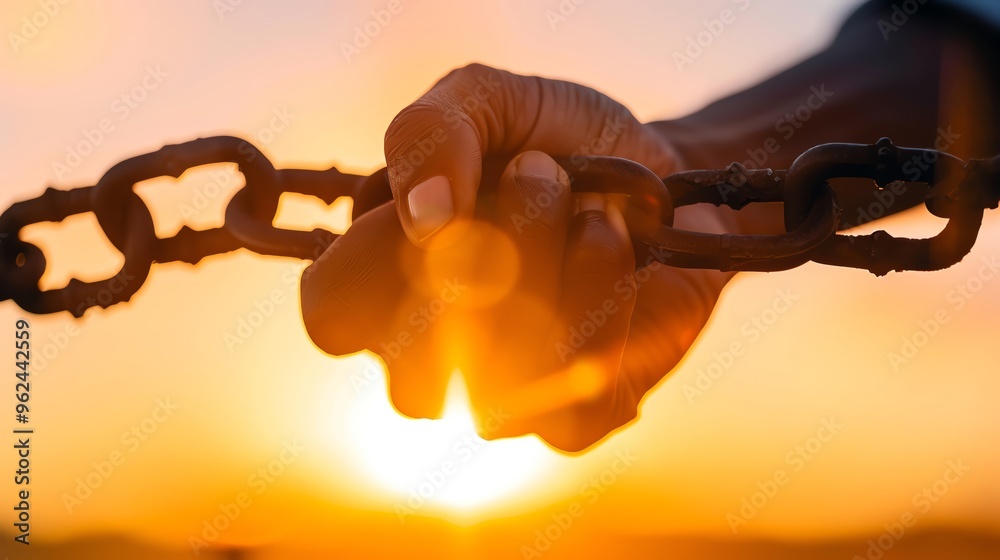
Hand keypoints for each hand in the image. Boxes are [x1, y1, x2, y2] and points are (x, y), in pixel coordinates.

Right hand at [301, 64, 734, 450]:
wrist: (660, 171)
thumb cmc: (553, 140)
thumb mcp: (486, 101)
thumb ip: (431, 132)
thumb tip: (424, 215)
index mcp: (383, 285)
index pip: (330, 316)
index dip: (373, 261)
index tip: (446, 200)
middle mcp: (431, 360)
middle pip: (413, 372)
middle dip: (490, 255)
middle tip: (539, 172)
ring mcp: (502, 401)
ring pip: (498, 389)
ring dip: (556, 270)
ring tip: (596, 206)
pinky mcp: (578, 420)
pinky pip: (581, 394)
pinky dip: (612, 300)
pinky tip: (629, 248)